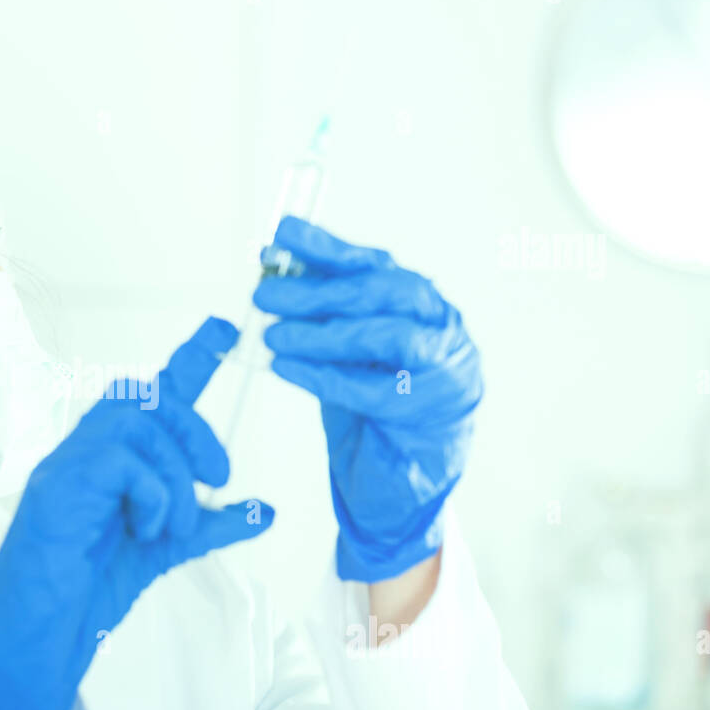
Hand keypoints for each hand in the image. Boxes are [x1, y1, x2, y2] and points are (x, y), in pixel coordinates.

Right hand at [0, 317, 274, 709]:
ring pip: (138, 425)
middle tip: (219, 477)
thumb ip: (210, 524)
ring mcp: (67, 467)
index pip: (151, 394)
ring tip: (174, 525)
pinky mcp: (58, 489)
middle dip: (195, 429)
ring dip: (175, 475)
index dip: (190, 357)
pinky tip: (146, 530)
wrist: (41, 640)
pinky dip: (151, 495)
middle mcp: (84, 452)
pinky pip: (120, 461)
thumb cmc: (86, 593)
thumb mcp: (166, 550)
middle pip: (146, 396)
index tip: (225, 331)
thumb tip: (262, 509)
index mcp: (109, 460)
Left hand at [253, 216, 481, 582]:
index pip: (373, 263)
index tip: (282, 233)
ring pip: (386, 335)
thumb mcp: (344, 347)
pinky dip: (325, 377)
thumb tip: (270, 266)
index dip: (326, 247)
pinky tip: (285, 369)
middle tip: (264, 294)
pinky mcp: (433, 411)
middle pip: (382, 293)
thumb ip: (319, 309)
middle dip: (317, 290)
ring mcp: (446, 367)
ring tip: (273, 335)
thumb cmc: (374, 402)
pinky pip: (376, 389)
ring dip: (322, 333)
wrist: (406, 476)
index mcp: (419, 302)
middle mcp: (440, 325)